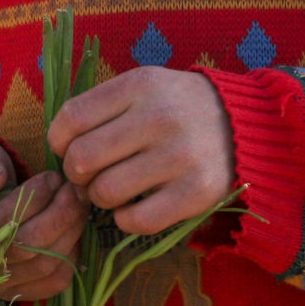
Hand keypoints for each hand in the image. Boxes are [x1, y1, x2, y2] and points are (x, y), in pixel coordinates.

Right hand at [0, 136, 87, 302]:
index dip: (32, 198)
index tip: (53, 177)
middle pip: (20, 247)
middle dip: (58, 216)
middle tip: (75, 189)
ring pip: (39, 265)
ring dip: (69, 232)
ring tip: (79, 202)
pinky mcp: (12, 288)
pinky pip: (49, 283)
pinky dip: (69, 257)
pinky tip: (73, 230)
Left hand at [49, 67, 234, 235]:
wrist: (246, 123)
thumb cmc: (179, 106)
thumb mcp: (145, 86)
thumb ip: (102, 107)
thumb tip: (59, 146)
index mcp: (140, 85)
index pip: (71, 118)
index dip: (58, 141)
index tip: (68, 148)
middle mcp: (160, 117)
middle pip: (82, 159)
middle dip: (78, 174)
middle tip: (91, 174)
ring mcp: (180, 156)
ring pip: (104, 192)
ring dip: (100, 198)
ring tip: (115, 189)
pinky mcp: (197, 193)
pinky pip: (136, 220)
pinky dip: (125, 219)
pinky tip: (133, 207)